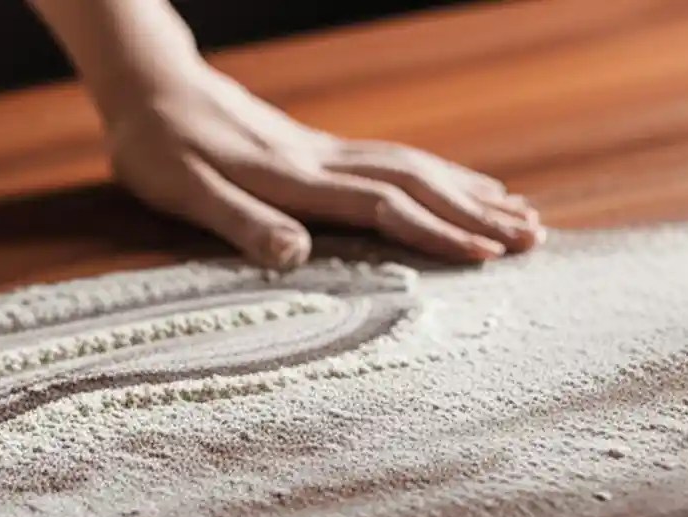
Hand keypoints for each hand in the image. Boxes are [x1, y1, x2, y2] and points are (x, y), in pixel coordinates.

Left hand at [103, 64, 543, 268]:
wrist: (152, 86)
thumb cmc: (159, 147)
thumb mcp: (184, 192)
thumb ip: (239, 223)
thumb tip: (294, 258)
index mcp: (294, 179)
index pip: (382, 207)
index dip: (435, 232)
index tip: (488, 257)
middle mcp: (321, 160)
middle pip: (416, 182)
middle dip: (476, 212)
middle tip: (536, 238)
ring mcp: (323, 150)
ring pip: (412, 166)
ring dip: (468, 191)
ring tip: (521, 213)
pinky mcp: (315, 148)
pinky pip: (392, 159)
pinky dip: (436, 173)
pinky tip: (455, 183)